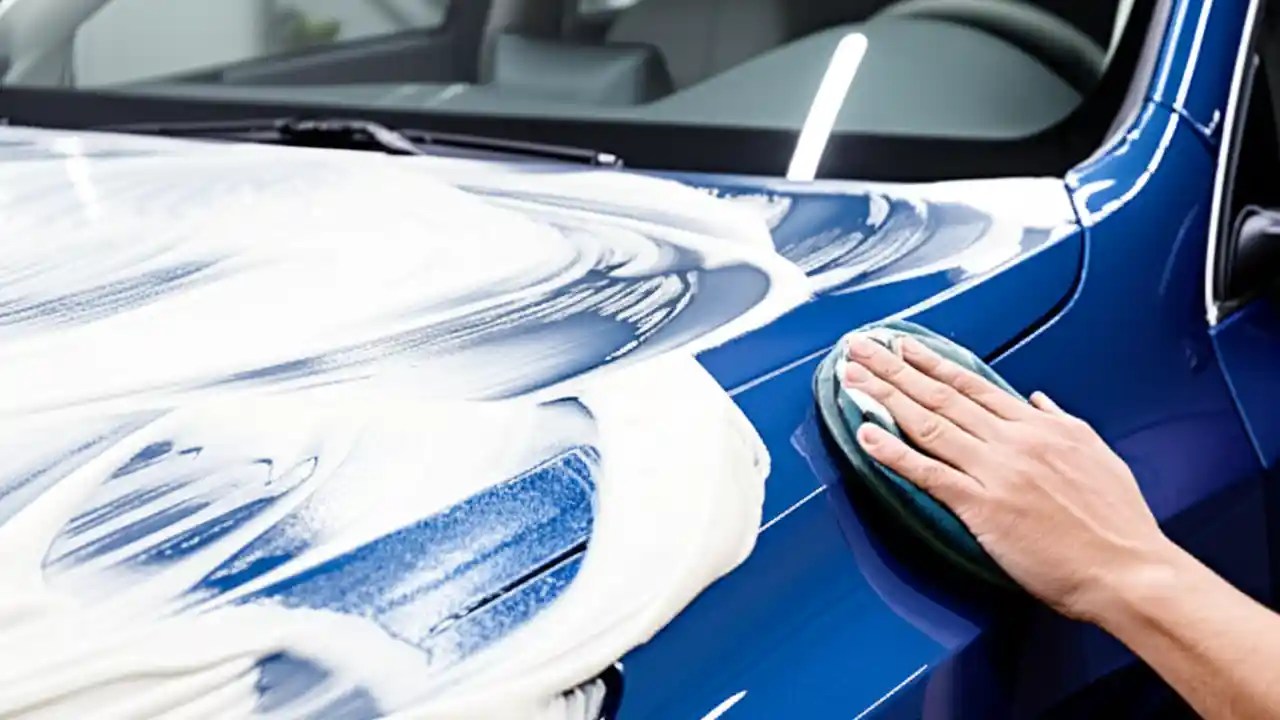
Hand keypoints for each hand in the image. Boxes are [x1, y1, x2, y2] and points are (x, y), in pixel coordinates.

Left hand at [842, 335, 1178, 621]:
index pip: (973, 384)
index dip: (932, 362)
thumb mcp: (1096, 454)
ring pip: (928, 424)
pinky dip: (893, 452)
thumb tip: (1035, 401)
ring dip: (884, 397)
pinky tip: (867, 434)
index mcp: (1038, 428)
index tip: (904, 346)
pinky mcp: (983, 508)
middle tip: (861, 347)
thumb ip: (1060, 422)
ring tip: (852, 378)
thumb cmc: (1117, 524)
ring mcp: (995, 473)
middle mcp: (1012, 442)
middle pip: (941, 395)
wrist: (1129, 570)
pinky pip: (928, 474)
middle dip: (895, 368)